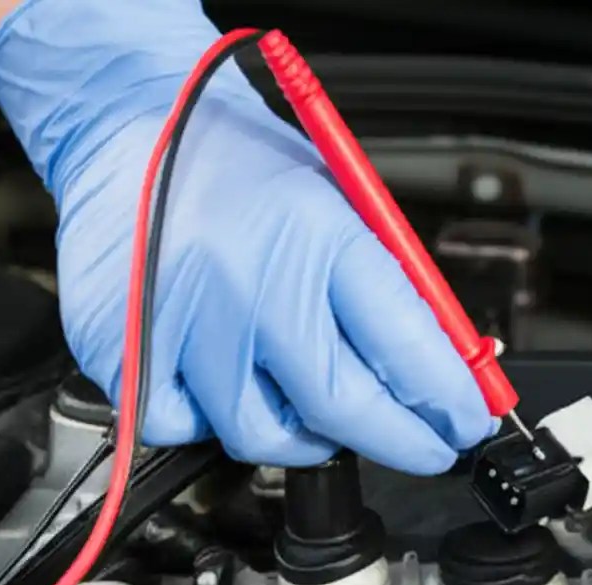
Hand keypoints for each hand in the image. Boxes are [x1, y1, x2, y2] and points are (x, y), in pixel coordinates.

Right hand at [0, 1, 495, 473]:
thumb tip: (449, 371)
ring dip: (310, 437)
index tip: (469, 422)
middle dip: (402, 441)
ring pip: (265, 434)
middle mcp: (249, 279)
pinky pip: (183, 428)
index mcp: (318, 230)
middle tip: (427, 448)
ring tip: (320, 406)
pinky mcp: (122, 350)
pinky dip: (214, 420)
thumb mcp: (342, 202)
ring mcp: (180, 321)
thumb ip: (393, 288)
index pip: (405, 344)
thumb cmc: (245, 168)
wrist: (131, 130)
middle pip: (344, 406)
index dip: (447, 400)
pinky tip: (227, 382)